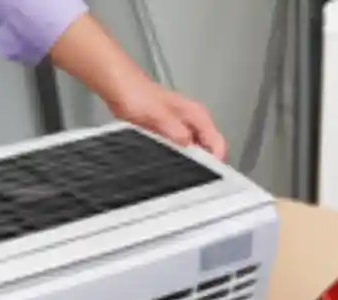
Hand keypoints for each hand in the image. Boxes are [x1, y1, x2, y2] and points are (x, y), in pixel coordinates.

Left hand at [47, 13, 227, 160]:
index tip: (206, 174)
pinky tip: (163, 161)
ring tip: (174, 169)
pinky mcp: (166, 133)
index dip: (215, 161)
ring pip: (191, 152)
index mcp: (197, 115)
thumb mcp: (160, 115)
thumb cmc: (138, 93)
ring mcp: (179, 128)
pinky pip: (176, 150)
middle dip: (199, 164)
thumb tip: (188, 147)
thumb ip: (176, 132)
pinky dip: (172, 158)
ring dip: (185, 161)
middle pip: (206, 150)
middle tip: (187, 174)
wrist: (120, 88)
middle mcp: (191, 121)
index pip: (217, 143)